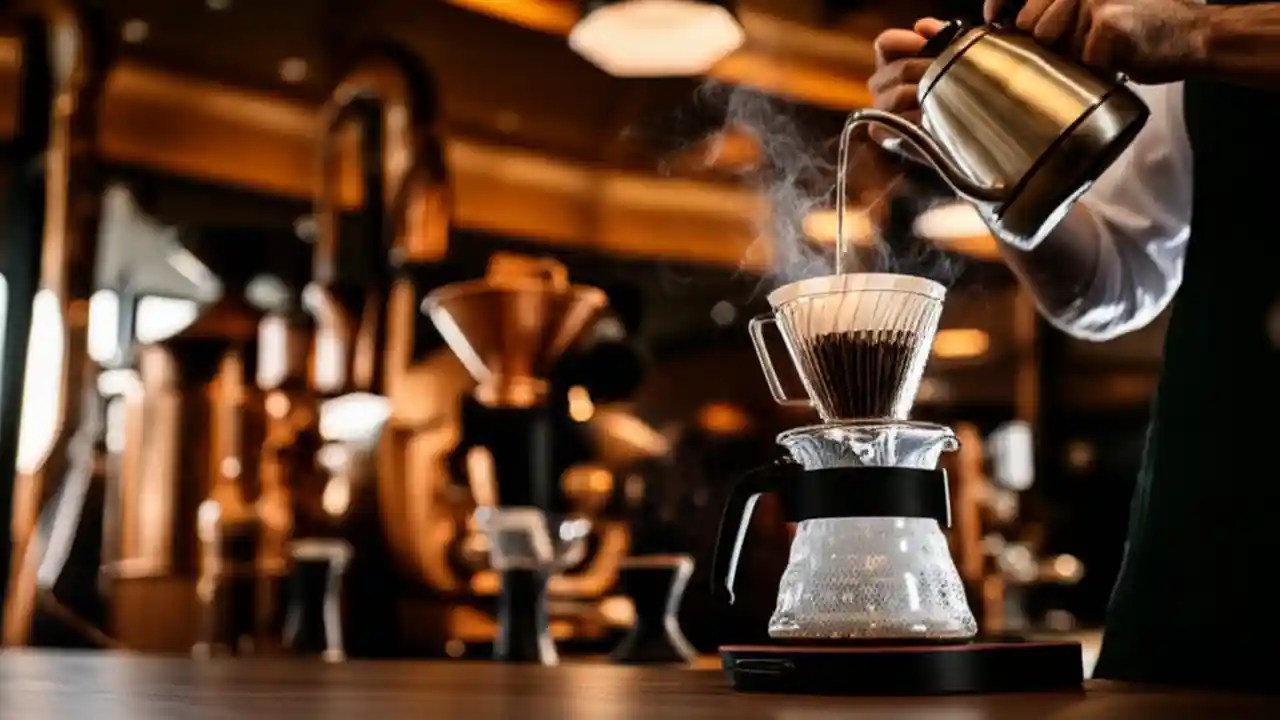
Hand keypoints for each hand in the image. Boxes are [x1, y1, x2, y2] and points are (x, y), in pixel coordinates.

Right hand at [866, 17, 945, 152]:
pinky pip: (893, 119)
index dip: (905, 40)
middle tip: (948, 75)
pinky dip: (915, 118)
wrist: (963, 138)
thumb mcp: (951, 60)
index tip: (925, 43)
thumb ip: (940, 37)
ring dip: (923, 94)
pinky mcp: (882, 132)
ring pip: (895, 94)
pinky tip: (931, 119)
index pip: (886, 43)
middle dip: (924, 70)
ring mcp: (880, 109)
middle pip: (894, 69)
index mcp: (894, 62)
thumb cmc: (956, 97)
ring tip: (944, 98)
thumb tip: (922, 26)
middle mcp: (882, 85)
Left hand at [983, 0, 1211, 82]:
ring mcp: (1092, 0)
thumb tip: (1014, 32)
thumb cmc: (1142, 34)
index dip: (999, 5)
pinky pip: (1082, 61)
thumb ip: (1060, 18)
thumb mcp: (1094, 16)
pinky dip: (1099, 70)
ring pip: (1052, 43)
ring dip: (1073, 58)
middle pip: (1031, 26)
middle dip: (1048, 46)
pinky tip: (1120, 60)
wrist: (1195, 36)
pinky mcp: (1106, 23)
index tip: (992, 20)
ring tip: (1103, 53)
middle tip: (1083, 49)